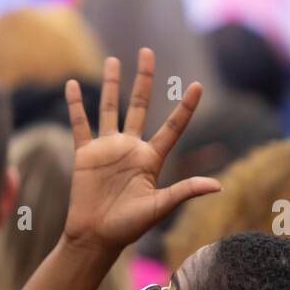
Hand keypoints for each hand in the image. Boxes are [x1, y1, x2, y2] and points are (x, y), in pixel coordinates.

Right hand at [61, 48, 220, 256]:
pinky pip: (80, 124)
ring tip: (113, 60)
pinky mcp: (85, 154)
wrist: (95, 237)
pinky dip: (76, 105)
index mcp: (151, 158)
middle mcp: (131, 148)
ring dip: (111, 84)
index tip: (198, 85)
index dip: (186, 106)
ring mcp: (107, 148)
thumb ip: (185, 191)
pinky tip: (72, 85)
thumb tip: (218, 185)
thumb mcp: (160, 207)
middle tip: (147, 52)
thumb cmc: (129, 227)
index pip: (174, 126)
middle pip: (139, 106)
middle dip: (144, 79)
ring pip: (109, 108)